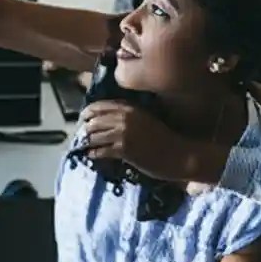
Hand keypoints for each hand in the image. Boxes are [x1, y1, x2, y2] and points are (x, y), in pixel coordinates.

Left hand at [79, 100, 209, 181]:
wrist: (179, 154)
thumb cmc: (165, 137)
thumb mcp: (146, 119)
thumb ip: (128, 116)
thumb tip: (108, 120)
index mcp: (130, 108)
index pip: (100, 105)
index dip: (88, 111)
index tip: (83, 118)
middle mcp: (125, 118)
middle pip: (94, 120)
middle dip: (85, 128)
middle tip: (82, 135)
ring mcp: (124, 134)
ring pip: (94, 135)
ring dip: (87, 142)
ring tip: (84, 146)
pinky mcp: (124, 150)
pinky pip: (101, 151)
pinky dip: (93, 154)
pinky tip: (91, 156)